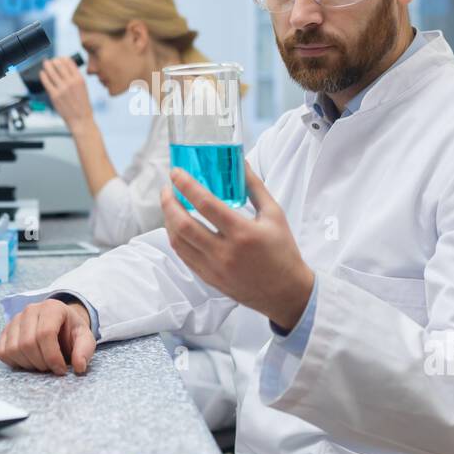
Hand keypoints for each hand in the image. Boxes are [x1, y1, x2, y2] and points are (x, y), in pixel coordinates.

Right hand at [0, 298, 96, 374]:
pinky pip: (2, 352)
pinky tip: (29, 361)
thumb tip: (79, 367)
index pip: (45, 333)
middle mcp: (30, 310)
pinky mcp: (5, 331)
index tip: (61, 370)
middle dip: (41, 363)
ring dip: (28, 364)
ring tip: (41, 364)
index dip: (52, 357)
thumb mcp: (85, 338)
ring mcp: (15, 320)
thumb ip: (84, 350)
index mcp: (52, 308)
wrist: (59, 325)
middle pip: (27, 343)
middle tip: (51, 368)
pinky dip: (14, 362)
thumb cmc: (70, 332)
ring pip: (13, 349)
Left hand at [39, 57, 94, 130]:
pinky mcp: (54, 95)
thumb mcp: (83, 88)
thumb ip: (75, 78)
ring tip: (45, 63)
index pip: (69, 62)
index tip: (59, 58)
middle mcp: (71, 82)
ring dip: (47, 65)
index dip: (62, 58)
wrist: (81, 120)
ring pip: (51, 71)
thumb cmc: (82, 106)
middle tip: (51, 60)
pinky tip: (42, 73)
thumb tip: (65, 68)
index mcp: (79, 79)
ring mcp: (62, 89)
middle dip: (54, 60)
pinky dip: (43, 75)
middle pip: (59, 64)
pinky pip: (46, 82)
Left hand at [160, 162, 314, 329]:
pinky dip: (176, 237)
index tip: (176, 172)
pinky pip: (183, 255)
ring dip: (169, 219)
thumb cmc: (282, 250)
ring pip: (178, 241)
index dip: (187, 185)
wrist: (285, 292)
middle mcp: (225, 252)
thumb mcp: (274, 214)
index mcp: (243, 233)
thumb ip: (254, 186)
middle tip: (168, 188)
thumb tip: (239, 161)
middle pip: (183, 225)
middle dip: (169, 202)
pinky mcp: (208, 278)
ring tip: (170, 204)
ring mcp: (214, 268)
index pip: (206, 204)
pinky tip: (176, 225)